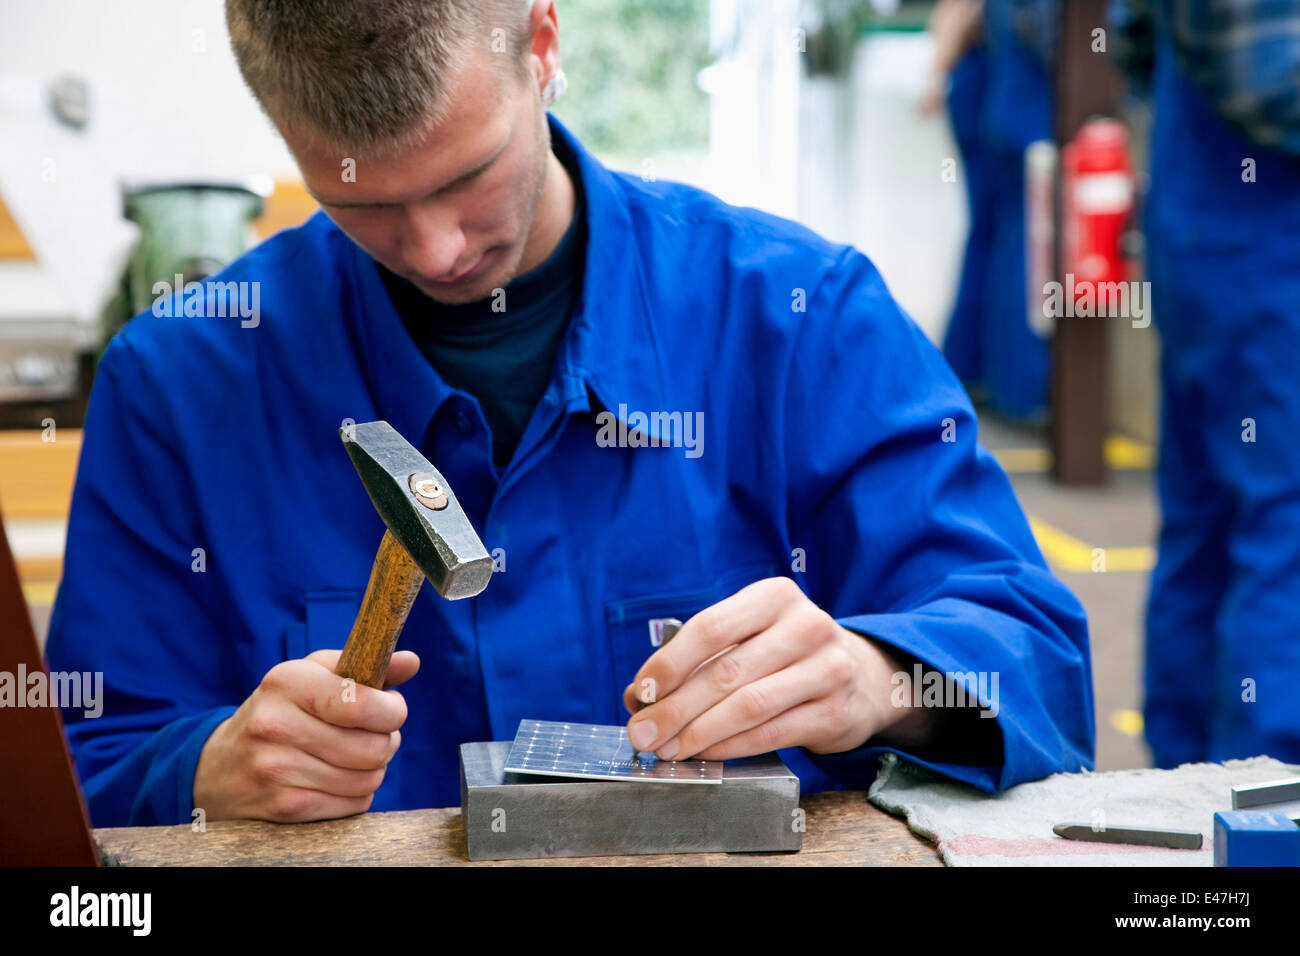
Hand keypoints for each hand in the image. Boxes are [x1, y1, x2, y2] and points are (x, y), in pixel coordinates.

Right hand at [193, 649, 417, 822]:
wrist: (220, 768)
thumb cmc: (281, 712)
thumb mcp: (312, 676)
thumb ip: (364, 667)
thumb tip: (411, 661)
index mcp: (288, 682)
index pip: (363, 703)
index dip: (392, 710)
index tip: (391, 709)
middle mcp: (277, 724)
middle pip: (374, 747)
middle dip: (385, 742)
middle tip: (371, 735)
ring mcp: (277, 769)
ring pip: (368, 778)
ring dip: (371, 770)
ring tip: (352, 756)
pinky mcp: (284, 807)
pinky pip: (353, 804)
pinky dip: (355, 794)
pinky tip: (335, 779)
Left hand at [622, 577, 922, 760]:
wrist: (861, 676)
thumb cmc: (785, 654)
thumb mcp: (748, 638)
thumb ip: (697, 660)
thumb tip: (639, 698)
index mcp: (775, 597)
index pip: (711, 628)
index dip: (670, 663)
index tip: (641, 691)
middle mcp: (806, 625)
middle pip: (726, 672)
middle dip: (675, 708)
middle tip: (644, 733)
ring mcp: (827, 669)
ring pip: (748, 706)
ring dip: (699, 733)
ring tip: (669, 748)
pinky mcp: (835, 712)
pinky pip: (770, 733)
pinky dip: (730, 746)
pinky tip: (705, 753)